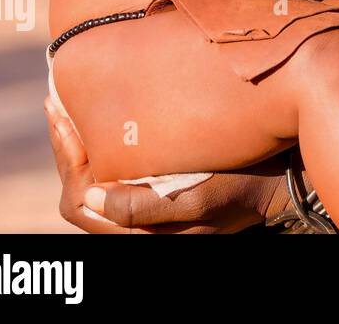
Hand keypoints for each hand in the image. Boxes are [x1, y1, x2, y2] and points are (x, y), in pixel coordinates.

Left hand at [45, 98, 287, 232]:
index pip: (80, 202)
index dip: (67, 159)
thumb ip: (144, 207)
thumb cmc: (243, 187)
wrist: (282, 182)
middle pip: (79, 195)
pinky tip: (100, 122)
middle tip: (56, 103)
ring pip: (94, 185)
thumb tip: (90, 196)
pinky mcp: (156, 195)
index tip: (62, 114)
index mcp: (139, 234)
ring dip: (80, 148)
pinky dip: (101, 148)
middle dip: (66, 150)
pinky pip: (114, 177)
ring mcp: (145, 213)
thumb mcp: (200, 199)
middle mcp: (135, 228)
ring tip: (70, 108)